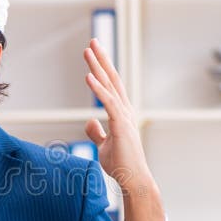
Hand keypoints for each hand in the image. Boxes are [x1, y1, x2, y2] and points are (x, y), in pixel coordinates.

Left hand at [83, 38, 164, 220]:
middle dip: (101, 59)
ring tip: (88, 50)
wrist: (132, 179)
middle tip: (93, 41)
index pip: (110, 85)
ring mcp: (124, 116)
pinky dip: (98, 88)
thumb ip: (97, 131)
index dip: (102, 68)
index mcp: (120, 113)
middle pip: (112, 78)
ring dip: (98, 67)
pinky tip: (88, 76)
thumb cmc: (121, 164)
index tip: (93, 52)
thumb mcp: (104, 145)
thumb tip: (90, 120)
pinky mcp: (121, 125)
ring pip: (110, 86)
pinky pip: (108, 102)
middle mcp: (124, 110)